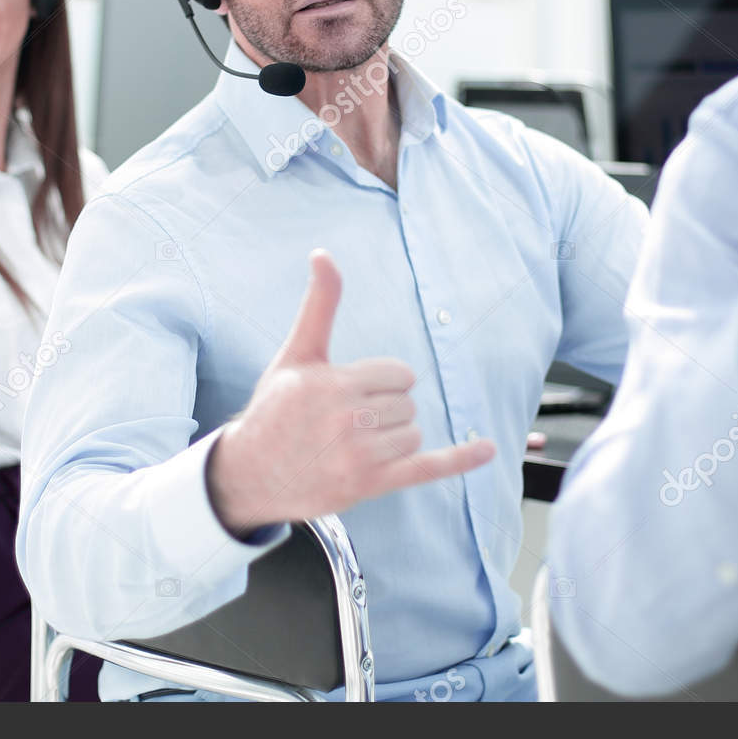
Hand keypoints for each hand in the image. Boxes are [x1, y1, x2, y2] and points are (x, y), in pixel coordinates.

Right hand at [207, 250, 495, 534]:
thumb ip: (319, 306)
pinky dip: (461, 459)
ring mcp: (360, 455)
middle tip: (346, 423)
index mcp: (335, 383)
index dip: (382, 382)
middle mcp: (348, 419)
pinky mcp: (369, 484)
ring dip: (394, 438)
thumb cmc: (274, 411)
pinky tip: (488, 448)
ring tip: (353, 444)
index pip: (399, 374)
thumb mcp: (296, 355)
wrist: (249, 473)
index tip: (355, 394)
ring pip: (412, 433)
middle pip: (407, 404)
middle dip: (385, 411)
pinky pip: (426, 468)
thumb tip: (324, 254)